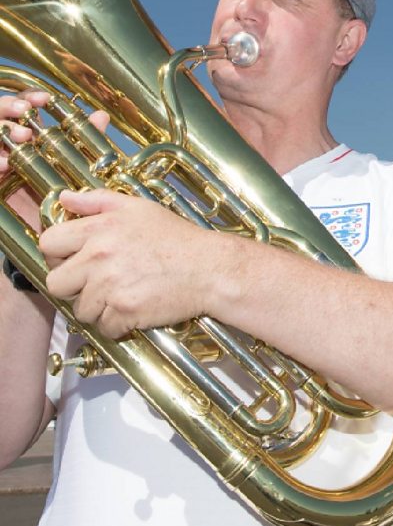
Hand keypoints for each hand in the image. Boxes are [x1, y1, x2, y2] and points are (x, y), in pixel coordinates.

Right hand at [0, 92, 109, 232]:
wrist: (47, 238)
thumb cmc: (59, 200)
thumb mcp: (74, 170)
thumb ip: (86, 142)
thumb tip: (100, 116)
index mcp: (29, 138)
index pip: (22, 105)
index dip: (30, 97)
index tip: (45, 99)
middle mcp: (9, 145)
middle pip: (0, 113)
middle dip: (9, 106)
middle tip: (25, 111)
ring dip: (2, 128)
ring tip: (21, 135)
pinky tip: (4, 165)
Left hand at [39, 189, 217, 336]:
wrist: (211, 269)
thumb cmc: (178, 238)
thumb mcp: (138, 208)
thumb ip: (97, 201)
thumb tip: (64, 198)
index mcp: (98, 229)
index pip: (48, 244)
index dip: (57, 255)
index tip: (72, 261)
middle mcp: (99, 257)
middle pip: (56, 283)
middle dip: (73, 287)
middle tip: (95, 285)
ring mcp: (110, 286)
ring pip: (80, 309)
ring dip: (97, 308)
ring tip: (121, 297)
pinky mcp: (125, 310)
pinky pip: (104, 327)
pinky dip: (117, 325)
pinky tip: (133, 311)